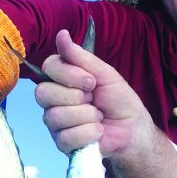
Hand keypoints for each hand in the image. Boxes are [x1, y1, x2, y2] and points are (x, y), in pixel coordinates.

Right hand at [35, 29, 149, 156]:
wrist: (132, 128)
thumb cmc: (118, 99)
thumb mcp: (103, 73)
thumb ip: (80, 56)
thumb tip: (62, 34)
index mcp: (61, 79)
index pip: (48, 68)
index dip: (69, 74)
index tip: (91, 81)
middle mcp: (52, 100)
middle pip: (44, 93)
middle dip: (77, 97)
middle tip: (94, 100)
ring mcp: (55, 122)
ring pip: (55, 116)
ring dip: (87, 116)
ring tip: (98, 117)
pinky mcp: (62, 143)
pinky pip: (66, 137)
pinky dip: (89, 133)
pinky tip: (98, 131)